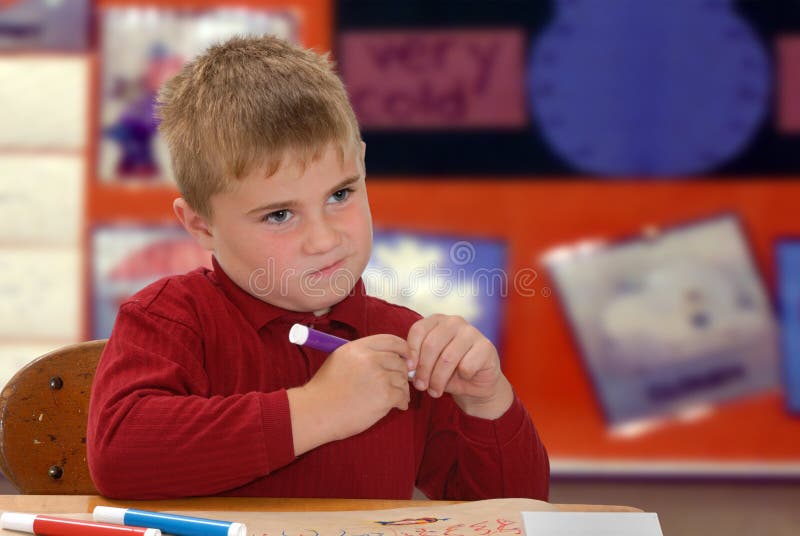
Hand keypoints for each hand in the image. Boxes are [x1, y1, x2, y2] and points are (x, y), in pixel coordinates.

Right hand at [287, 334, 410, 454]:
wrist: (316, 412)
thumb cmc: (325, 391)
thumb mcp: (340, 360)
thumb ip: (362, 355)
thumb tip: (389, 357)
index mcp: (358, 347)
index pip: (391, 341)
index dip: (403, 349)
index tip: (407, 358)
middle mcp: (369, 358)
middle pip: (399, 361)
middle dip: (401, 373)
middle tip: (399, 384)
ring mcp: (378, 377)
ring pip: (402, 379)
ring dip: (402, 389)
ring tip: (397, 398)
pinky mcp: (384, 396)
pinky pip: (402, 396)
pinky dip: (402, 402)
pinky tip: (398, 406)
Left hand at [407, 314, 512, 418]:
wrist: (477, 383)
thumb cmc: (450, 371)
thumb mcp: (429, 365)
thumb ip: (417, 362)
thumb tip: (407, 368)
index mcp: (437, 321)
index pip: (418, 330)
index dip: (411, 352)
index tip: (409, 370)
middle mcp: (454, 322)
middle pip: (431, 345)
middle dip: (423, 370)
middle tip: (421, 386)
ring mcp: (472, 332)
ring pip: (447, 358)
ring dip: (438, 379)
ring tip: (435, 391)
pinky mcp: (486, 346)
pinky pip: (467, 365)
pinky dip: (462, 377)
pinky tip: (464, 378)